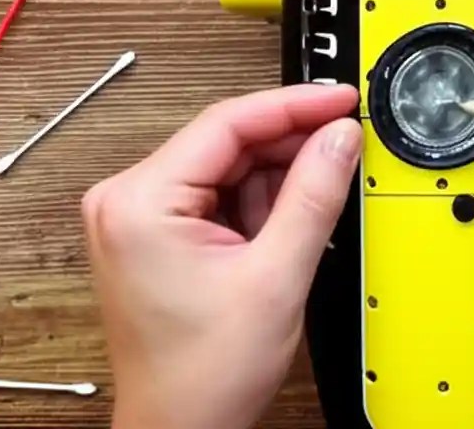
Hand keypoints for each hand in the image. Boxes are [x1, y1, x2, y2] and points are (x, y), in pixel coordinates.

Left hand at [81, 84, 361, 428]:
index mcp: (140, 201)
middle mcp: (126, 200)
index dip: (294, 105)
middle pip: (226, 140)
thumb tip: (339, 137)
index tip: (339, 98)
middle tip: (346, 142)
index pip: (227, 122)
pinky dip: (259, 201)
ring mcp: (139, 217)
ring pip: (226, 166)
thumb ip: (314, 195)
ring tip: (318, 199)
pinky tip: (289, 219)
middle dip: (290, 144)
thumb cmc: (203, 375)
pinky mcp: (156, 234)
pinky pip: (218, 194)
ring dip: (277, 177)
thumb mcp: (276, 276)